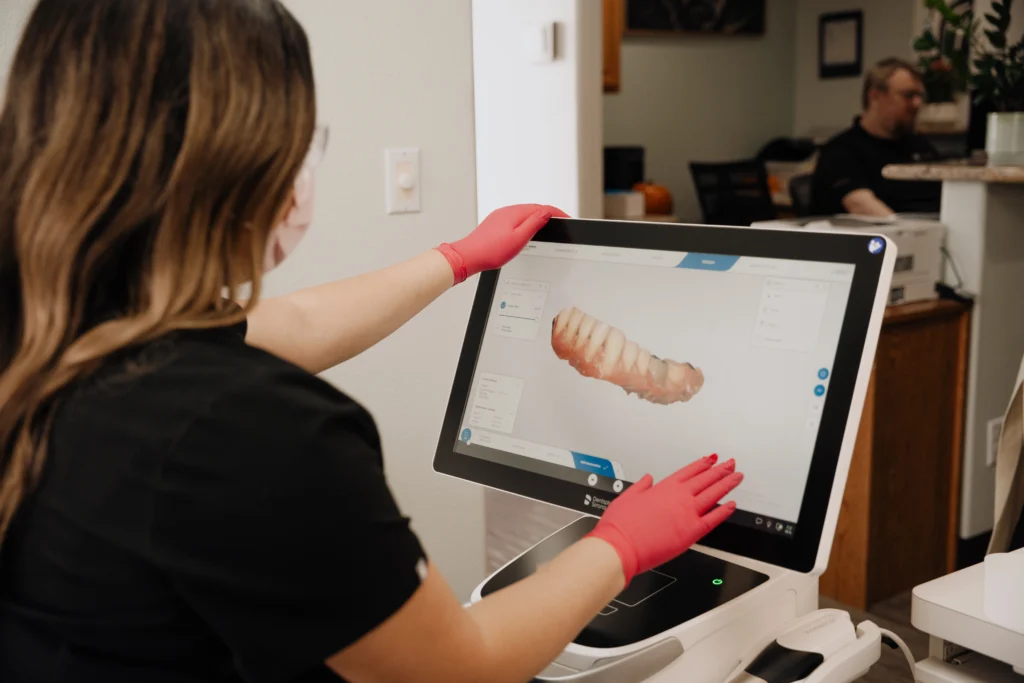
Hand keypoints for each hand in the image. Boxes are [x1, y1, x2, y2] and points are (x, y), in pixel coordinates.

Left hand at [435, 204, 568, 283]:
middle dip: (549, 215)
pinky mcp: (495, 225)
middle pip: (534, 209)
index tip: (568, 218)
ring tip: (548, 227)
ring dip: (537, 219)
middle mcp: (507, 212)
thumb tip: (547, 212)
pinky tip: (527, 233)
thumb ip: (534, 224)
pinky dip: (526, 224)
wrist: (469, 257)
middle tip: (561, 222)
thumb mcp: (519, 238)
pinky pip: (516, 220)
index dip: (558, 213)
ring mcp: (500, 218)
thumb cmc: (490, 250)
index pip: (543, 208)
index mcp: (515, 213)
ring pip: (525, 215)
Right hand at [587, 455, 741, 584]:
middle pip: (705, 479)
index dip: (703, 464)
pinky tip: (732, 505)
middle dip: (720, 470)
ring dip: (727, 484)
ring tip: (737, 477)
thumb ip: (641, 487)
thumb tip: (647, 479)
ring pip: (713, 494)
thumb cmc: (620, 525)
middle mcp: (678, 497)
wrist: (620, 546)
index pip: (689, 471)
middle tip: (731, 464)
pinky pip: (713, 519)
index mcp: (663, 487)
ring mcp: (687, 513)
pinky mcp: (691, 532)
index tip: (712, 459)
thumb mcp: (627, 497)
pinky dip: (724, 511)